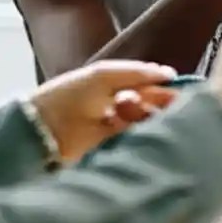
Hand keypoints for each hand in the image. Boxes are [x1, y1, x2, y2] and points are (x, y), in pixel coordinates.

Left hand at [29, 60, 180, 163]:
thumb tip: (170, 74)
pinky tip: (134, 130)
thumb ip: (138, 72)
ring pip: (147, 123)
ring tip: (127, 111)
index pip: (152, 85)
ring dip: (145, 116)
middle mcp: (120, 106)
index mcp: (117, 84)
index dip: (167, 88)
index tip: (183, 92)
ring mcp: (118, 130)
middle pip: (154, 105)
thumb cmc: (68, 95)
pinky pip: (137, 140)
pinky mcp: (113, 150)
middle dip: (160, 103)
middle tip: (165, 106)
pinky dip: (140, 135)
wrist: (39, 130)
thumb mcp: (103, 75)